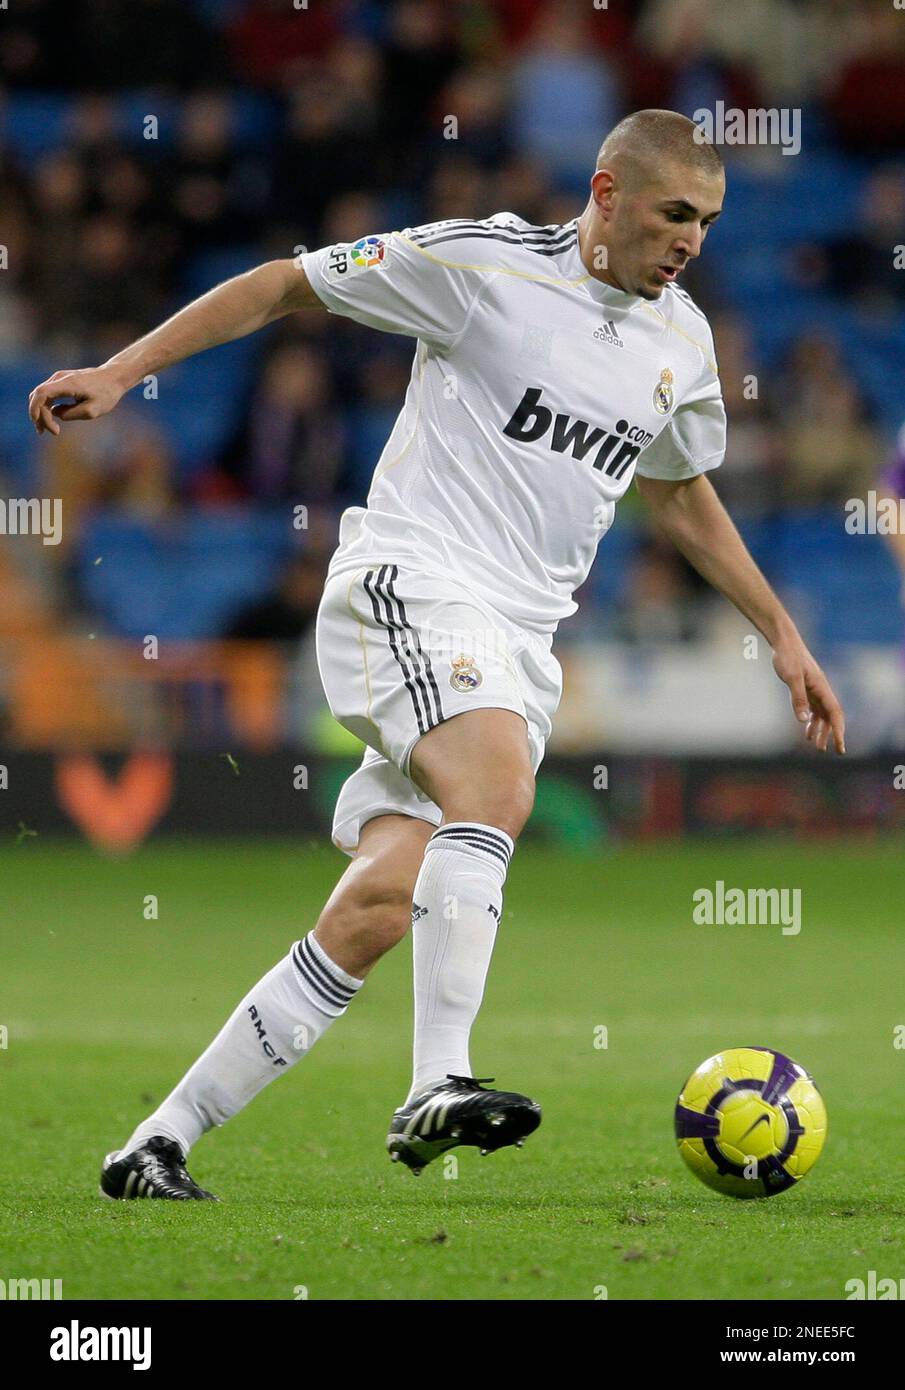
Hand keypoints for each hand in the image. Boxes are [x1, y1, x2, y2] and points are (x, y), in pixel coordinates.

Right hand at [28, 366, 127, 435]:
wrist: (113, 377)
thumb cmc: (106, 393)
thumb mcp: (93, 410)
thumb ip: (72, 413)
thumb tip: (56, 414)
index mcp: (68, 383)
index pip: (42, 393)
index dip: (37, 410)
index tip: (47, 427)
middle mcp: (60, 378)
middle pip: (38, 396)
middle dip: (38, 416)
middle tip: (47, 432)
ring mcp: (59, 378)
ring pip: (40, 395)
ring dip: (40, 412)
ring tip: (48, 430)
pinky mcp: (61, 381)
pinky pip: (47, 394)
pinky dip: (45, 407)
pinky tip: (50, 421)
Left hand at [772, 637, 845, 753]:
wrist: (784, 642)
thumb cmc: (788, 657)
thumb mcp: (792, 678)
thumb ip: (798, 698)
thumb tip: (802, 720)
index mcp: (822, 688)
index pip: (835, 713)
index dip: (839, 731)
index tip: (840, 746)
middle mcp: (821, 690)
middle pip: (831, 717)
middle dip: (833, 735)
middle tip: (833, 752)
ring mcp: (814, 690)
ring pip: (822, 715)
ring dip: (821, 731)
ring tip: (817, 747)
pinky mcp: (805, 688)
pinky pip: (812, 709)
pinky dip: (811, 721)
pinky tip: (806, 732)